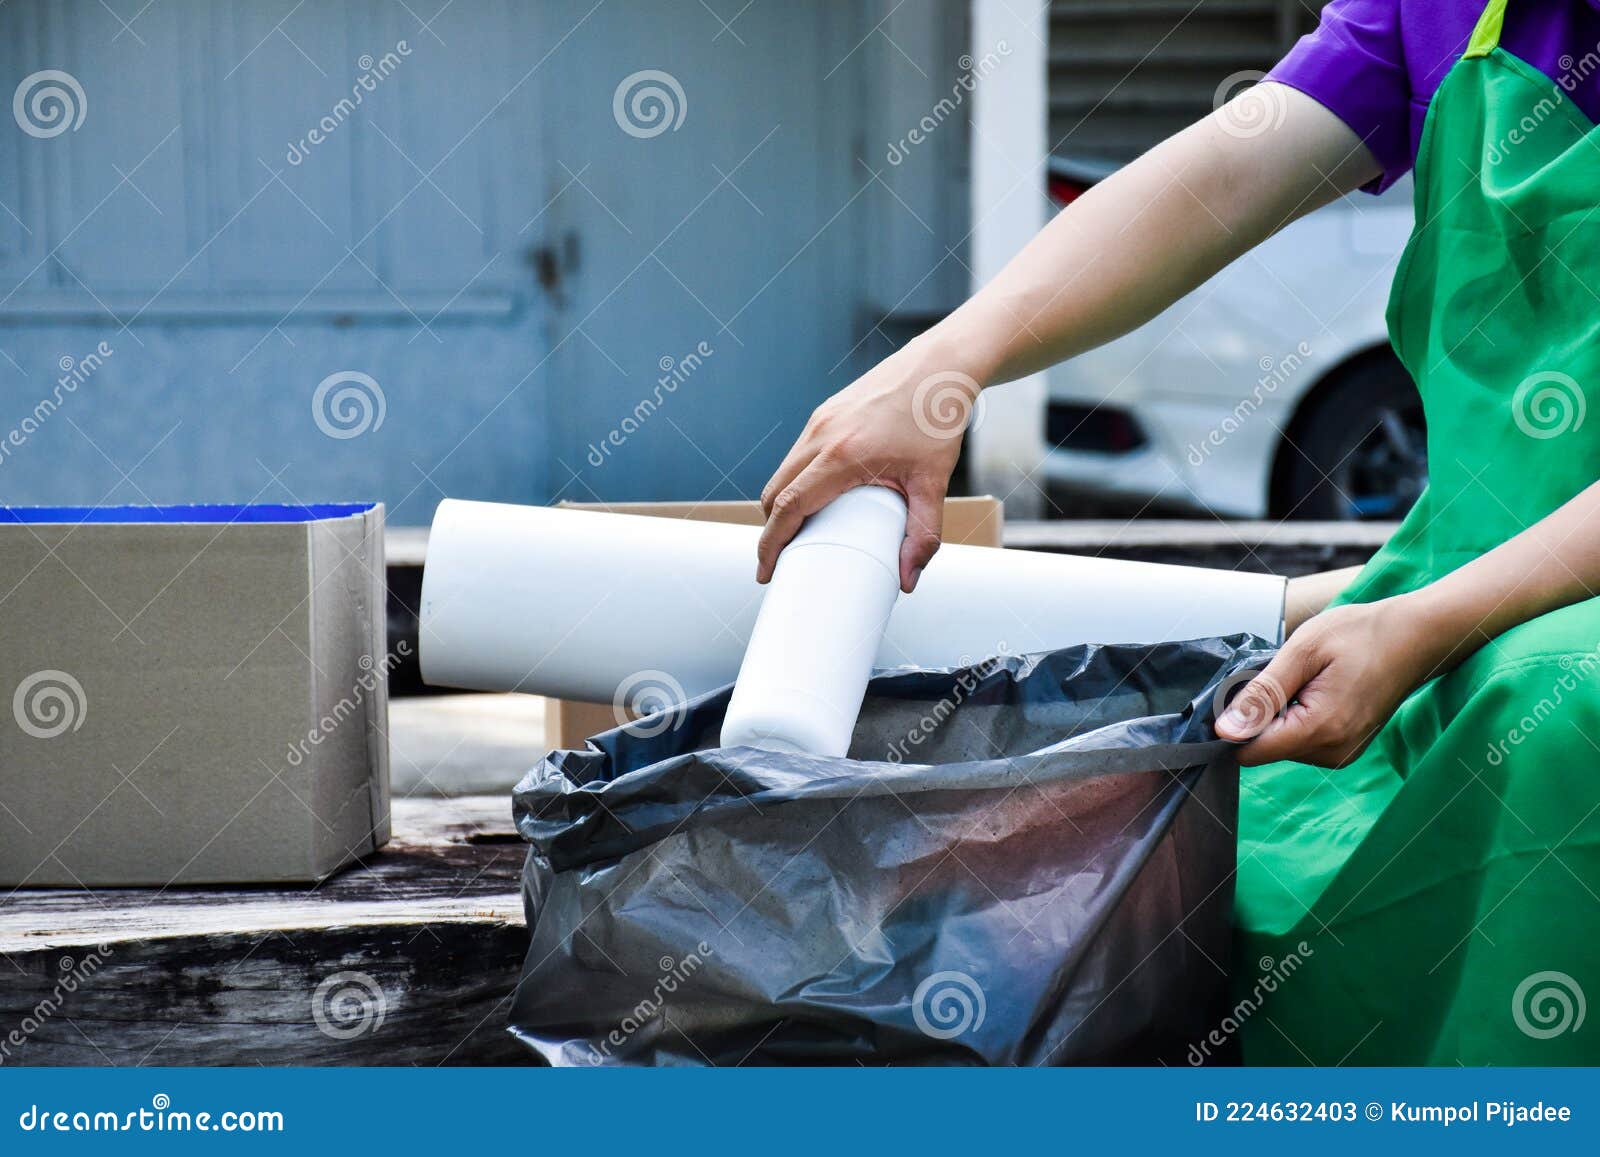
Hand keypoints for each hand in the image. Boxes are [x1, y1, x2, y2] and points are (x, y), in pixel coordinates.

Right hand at [757, 342, 983, 592]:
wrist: (940, 366)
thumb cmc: (936, 418)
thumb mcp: (933, 482)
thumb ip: (923, 534)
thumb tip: (909, 579)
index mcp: (841, 455)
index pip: (788, 507)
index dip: (771, 544)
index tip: (766, 570)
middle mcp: (821, 435)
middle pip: (774, 493)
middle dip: (772, 530)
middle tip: (782, 560)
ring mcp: (820, 421)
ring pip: (783, 472)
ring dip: (782, 505)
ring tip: (799, 533)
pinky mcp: (825, 413)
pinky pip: (797, 455)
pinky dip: (796, 481)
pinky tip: (815, 496)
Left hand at [1215, 594, 1448, 766]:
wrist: (1415, 636)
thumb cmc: (1362, 634)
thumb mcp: (1302, 652)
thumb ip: (1262, 694)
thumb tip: (1224, 731)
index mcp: (1321, 730)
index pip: (1250, 752)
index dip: (1234, 725)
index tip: (1243, 690)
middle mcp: (1333, 752)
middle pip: (1265, 748)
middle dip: (1260, 714)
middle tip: (1285, 674)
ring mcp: (1342, 753)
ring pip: (1282, 744)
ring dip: (1279, 714)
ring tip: (1305, 679)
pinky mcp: (1345, 747)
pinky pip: (1302, 739)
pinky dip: (1297, 716)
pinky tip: (1315, 689)